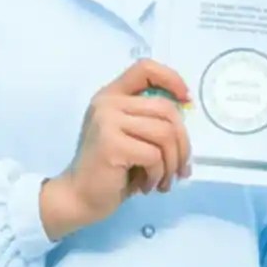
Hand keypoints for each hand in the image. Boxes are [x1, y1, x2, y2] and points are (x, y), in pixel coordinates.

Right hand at [40, 60, 191, 240]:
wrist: (78, 198)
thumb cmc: (109, 169)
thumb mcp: (128, 135)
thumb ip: (149, 119)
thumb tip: (188, 111)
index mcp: (111, 95)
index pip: (144, 68)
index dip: (171, 78)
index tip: (186, 100)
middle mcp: (107, 103)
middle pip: (166, 109)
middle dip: (183, 142)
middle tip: (180, 167)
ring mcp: (107, 121)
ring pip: (165, 134)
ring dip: (172, 163)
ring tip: (164, 180)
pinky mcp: (112, 144)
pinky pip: (154, 155)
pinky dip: (157, 175)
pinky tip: (146, 186)